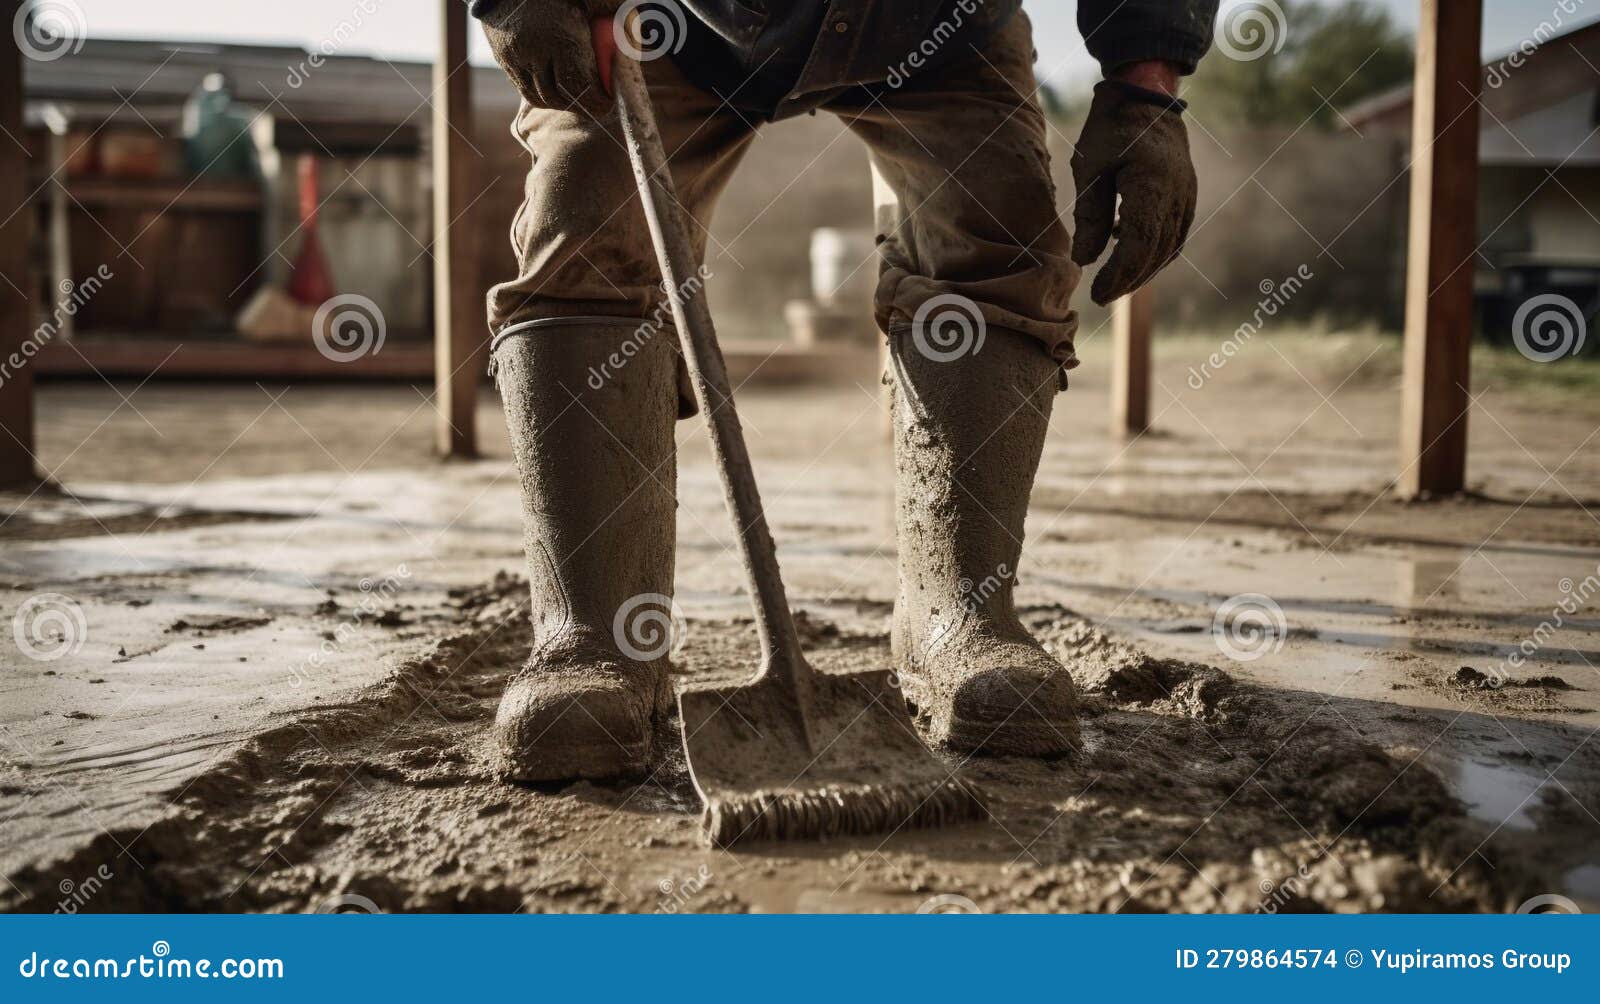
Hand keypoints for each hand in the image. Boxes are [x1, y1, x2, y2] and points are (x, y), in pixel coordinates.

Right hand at [480, 1, 616, 112]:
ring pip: (539, 96)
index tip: (610, 102)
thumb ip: (616, 14)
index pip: (580, 87)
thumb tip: (635, 40)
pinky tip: (556, 88)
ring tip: (578, 99)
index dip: (597, 102)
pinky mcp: (501, 56)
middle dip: (581, 106)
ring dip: (560, 103)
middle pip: (559, 97)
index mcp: (560, 37)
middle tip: (598, 104)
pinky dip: (541, 92)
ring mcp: (513, 56)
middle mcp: (534, 50)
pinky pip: (522, 86)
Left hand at [1069, 64, 1196, 305]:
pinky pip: (1175, 236)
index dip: (1119, 275)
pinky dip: (1155, 255)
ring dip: (1143, 272)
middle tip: (1101, 296)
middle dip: (1129, 280)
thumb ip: (1089, 215)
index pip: (1139, 245)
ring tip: (1114, 284)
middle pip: (1157, 253)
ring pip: (1170, 249)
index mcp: (1152, 184)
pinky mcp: (1188, 196)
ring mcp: (1188, 196)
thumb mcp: (1089, 168)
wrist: (1146, 97)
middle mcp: (1178, 194)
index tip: (1096, 294)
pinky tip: (1131, 259)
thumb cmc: (1111, 128)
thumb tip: (1085, 261)